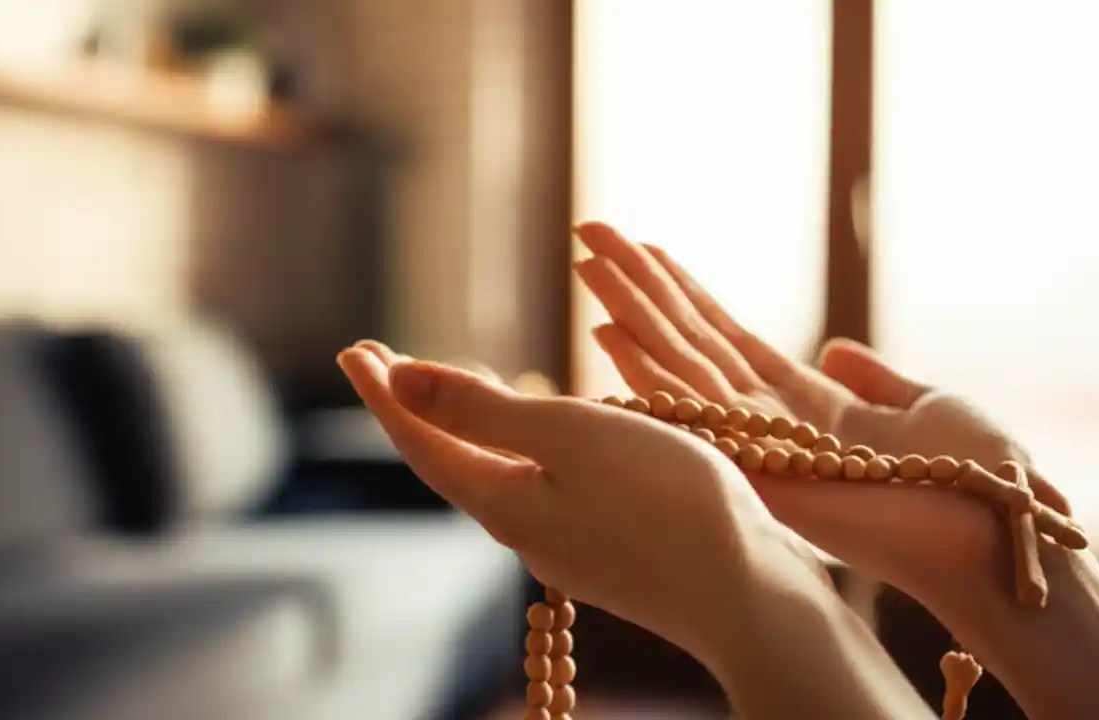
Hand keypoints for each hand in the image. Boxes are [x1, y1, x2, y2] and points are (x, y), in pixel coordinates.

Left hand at [336, 341, 827, 663]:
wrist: (748, 593)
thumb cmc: (665, 502)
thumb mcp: (568, 436)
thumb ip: (481, 411)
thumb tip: (398, 382)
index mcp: (504, 501)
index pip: (420, 441)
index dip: (383, 392)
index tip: (351, 348)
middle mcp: (524, 530)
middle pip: (450, 459)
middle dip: (414, 406)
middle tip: (381, 358)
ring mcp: (567, 546)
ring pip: (496, 474)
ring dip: (465, 427)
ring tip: (454, 386)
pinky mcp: (607, 550)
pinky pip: (540, 488)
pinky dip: (518, 448)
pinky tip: (543, 434)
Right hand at [572, 221, 1070, 615]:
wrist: (996, 529)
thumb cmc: (975, 476)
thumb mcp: (926, 402)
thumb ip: (875, 376)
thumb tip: (833, 349)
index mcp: (804, 406)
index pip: (727, 337)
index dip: (684, 291)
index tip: (644, 248)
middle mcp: (766, 424)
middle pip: (688, 343)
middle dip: (638, 287)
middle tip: (590, 234)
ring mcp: (756, 448)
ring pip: (679, 367)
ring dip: (630, 314)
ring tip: (587, 264)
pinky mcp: (755, 471)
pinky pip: (693, 413)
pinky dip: (646, 374)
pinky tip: (608, 334)